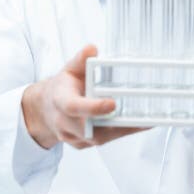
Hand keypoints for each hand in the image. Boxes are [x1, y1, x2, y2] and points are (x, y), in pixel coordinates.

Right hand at [21, 44, 146, 148]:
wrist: (46, 110)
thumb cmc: (63, 88)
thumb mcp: (69, 69)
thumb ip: (80, 60)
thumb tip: (92, 49)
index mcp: (60, 101)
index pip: (73, 107)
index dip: (92, 107)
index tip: (112, 104)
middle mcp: (64, 123)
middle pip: (89, 129)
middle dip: (114, 124)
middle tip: (140, 115)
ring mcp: (72, 137)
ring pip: (98, 138)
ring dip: (122, 130)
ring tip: (146, 120)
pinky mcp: (82, 144)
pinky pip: (102, 141)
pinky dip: (121, 133)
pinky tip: (139, 124)